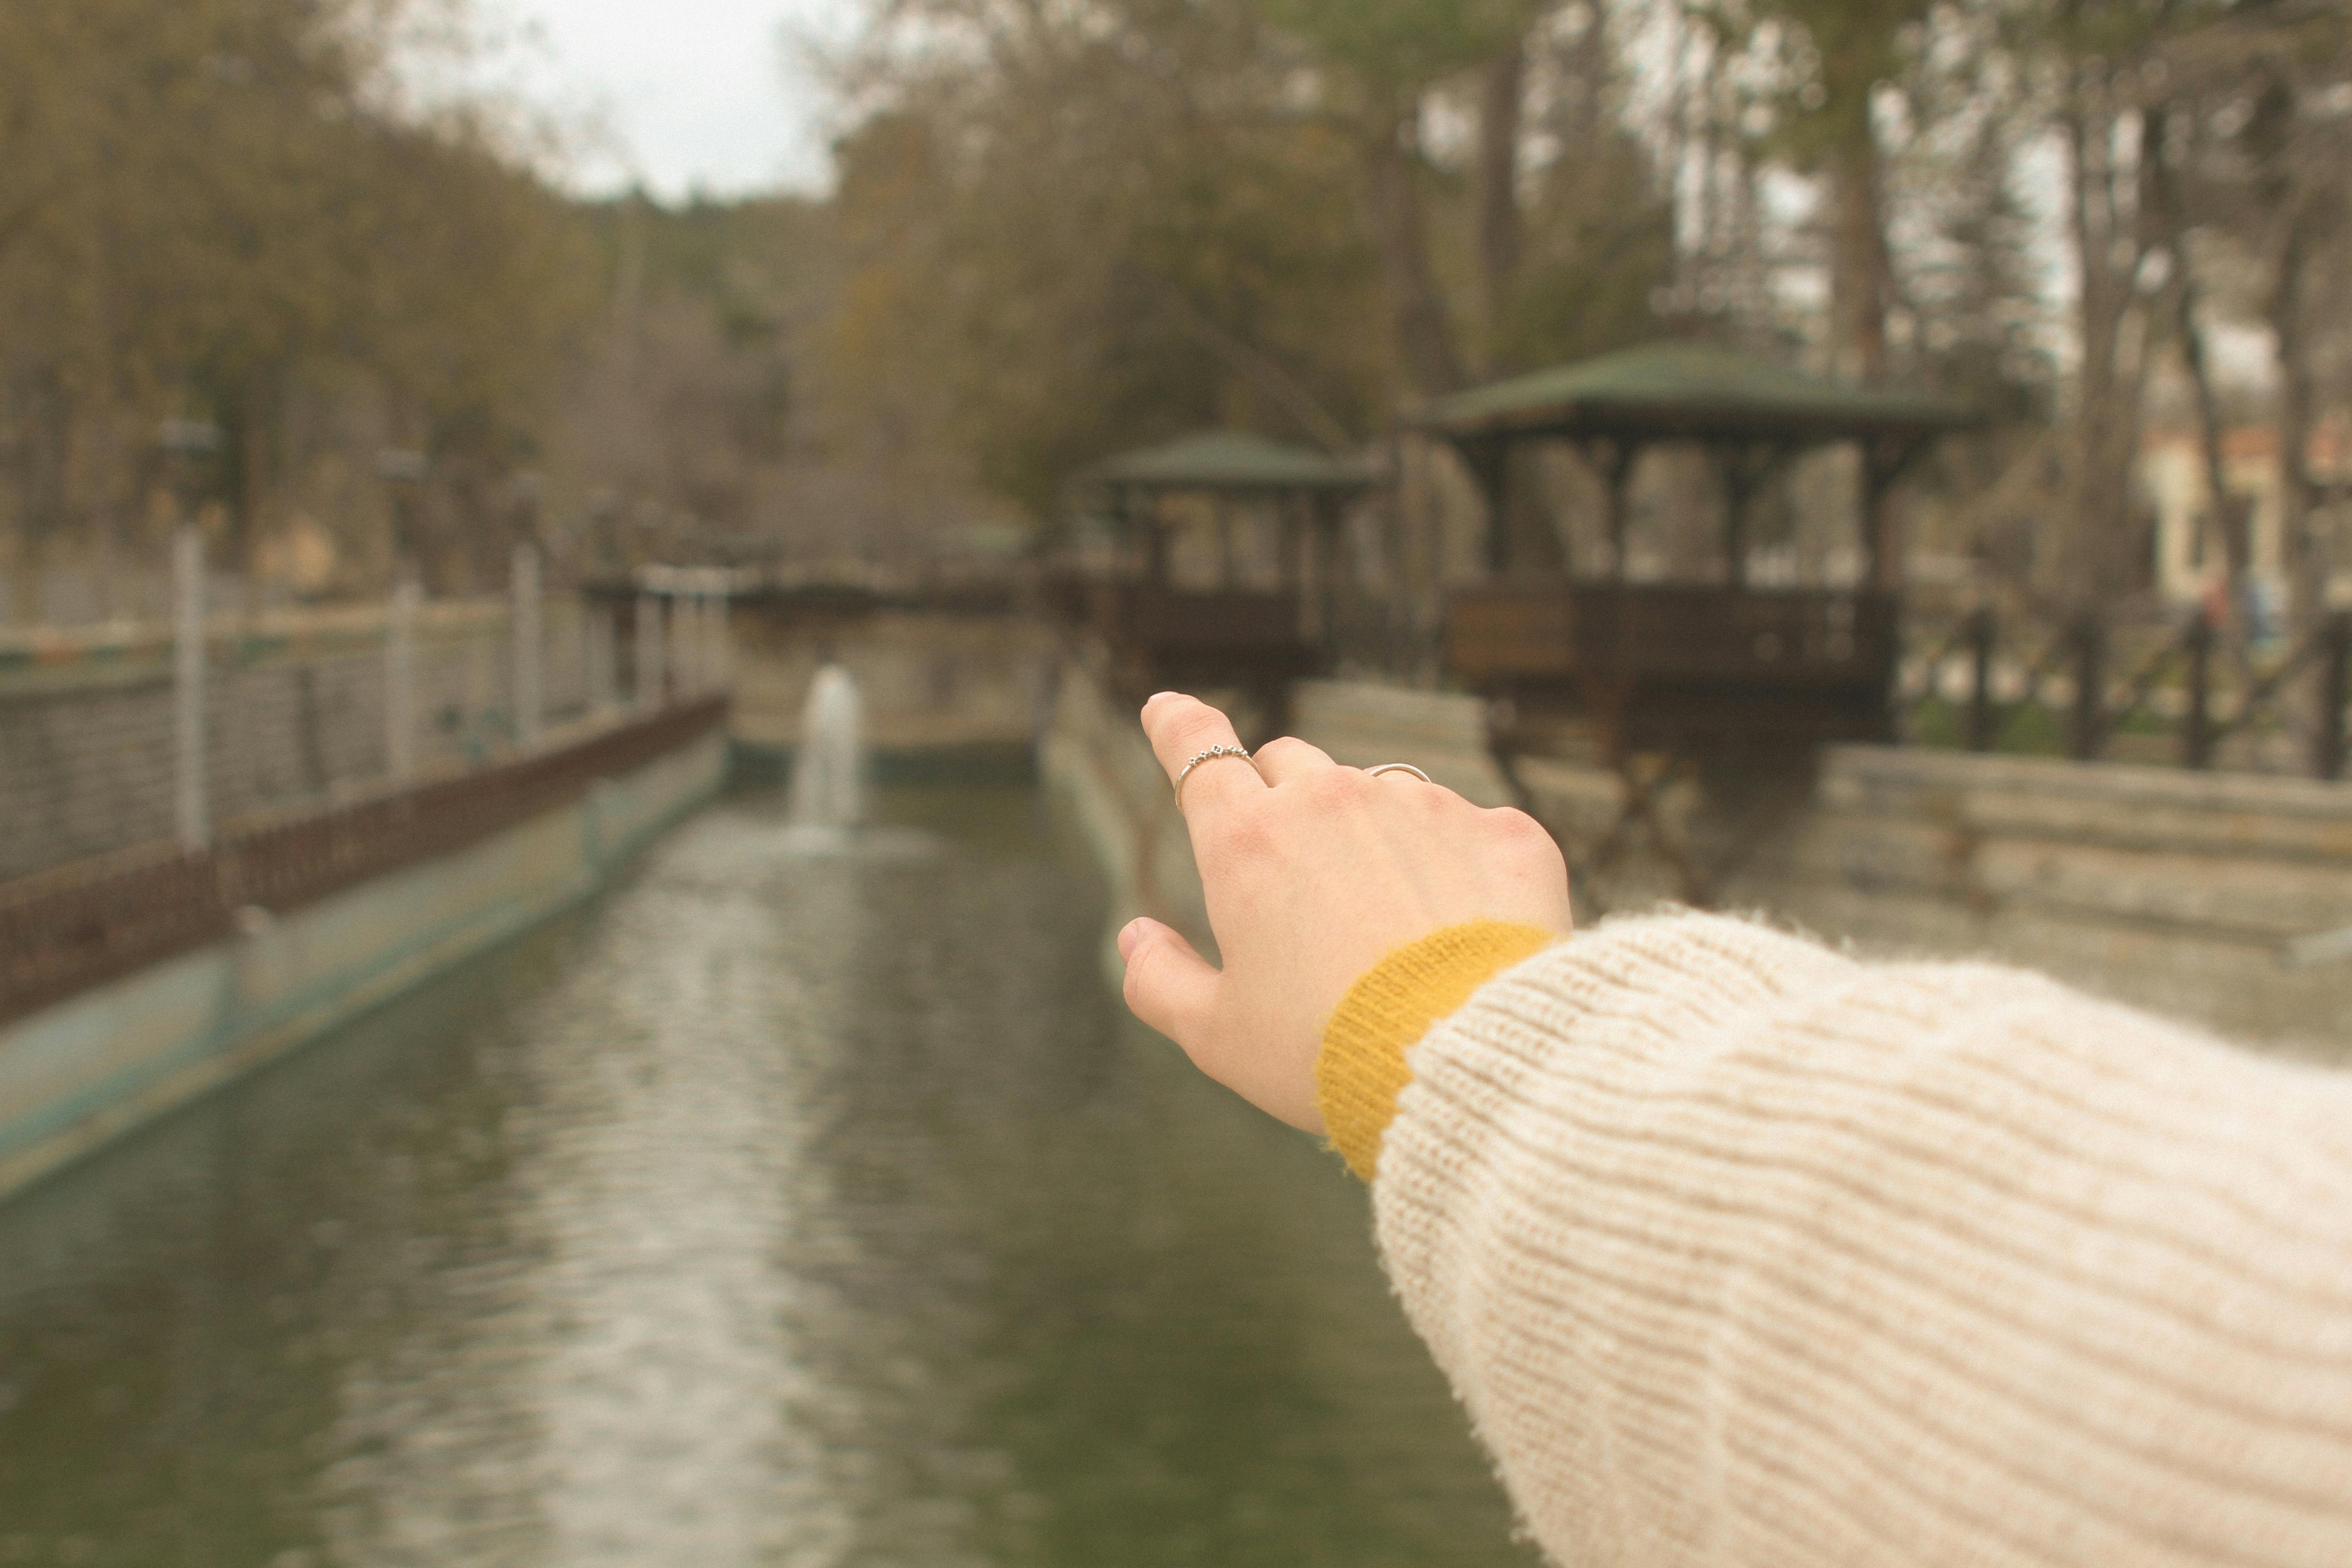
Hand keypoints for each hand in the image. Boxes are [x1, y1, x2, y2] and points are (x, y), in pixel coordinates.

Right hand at [1119, 693, 1572, 1132]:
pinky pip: (1472, 830)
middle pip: (1290, 765)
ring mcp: (1425, 807)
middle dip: (1280, 799)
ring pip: (1382, 793)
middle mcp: (1333, 801)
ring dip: (1373, 835)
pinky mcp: (1504, 833)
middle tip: (1292, 872)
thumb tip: (1134, 937)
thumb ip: (1159, 981)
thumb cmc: (1324, 1053)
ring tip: (1389, 924)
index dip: (1177, 726)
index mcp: (1249, 841)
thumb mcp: (1217, 1037)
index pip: (1198, 751)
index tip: (1169, 709)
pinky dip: (1461, 869)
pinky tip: (1465, 932)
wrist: (1466, 1061)